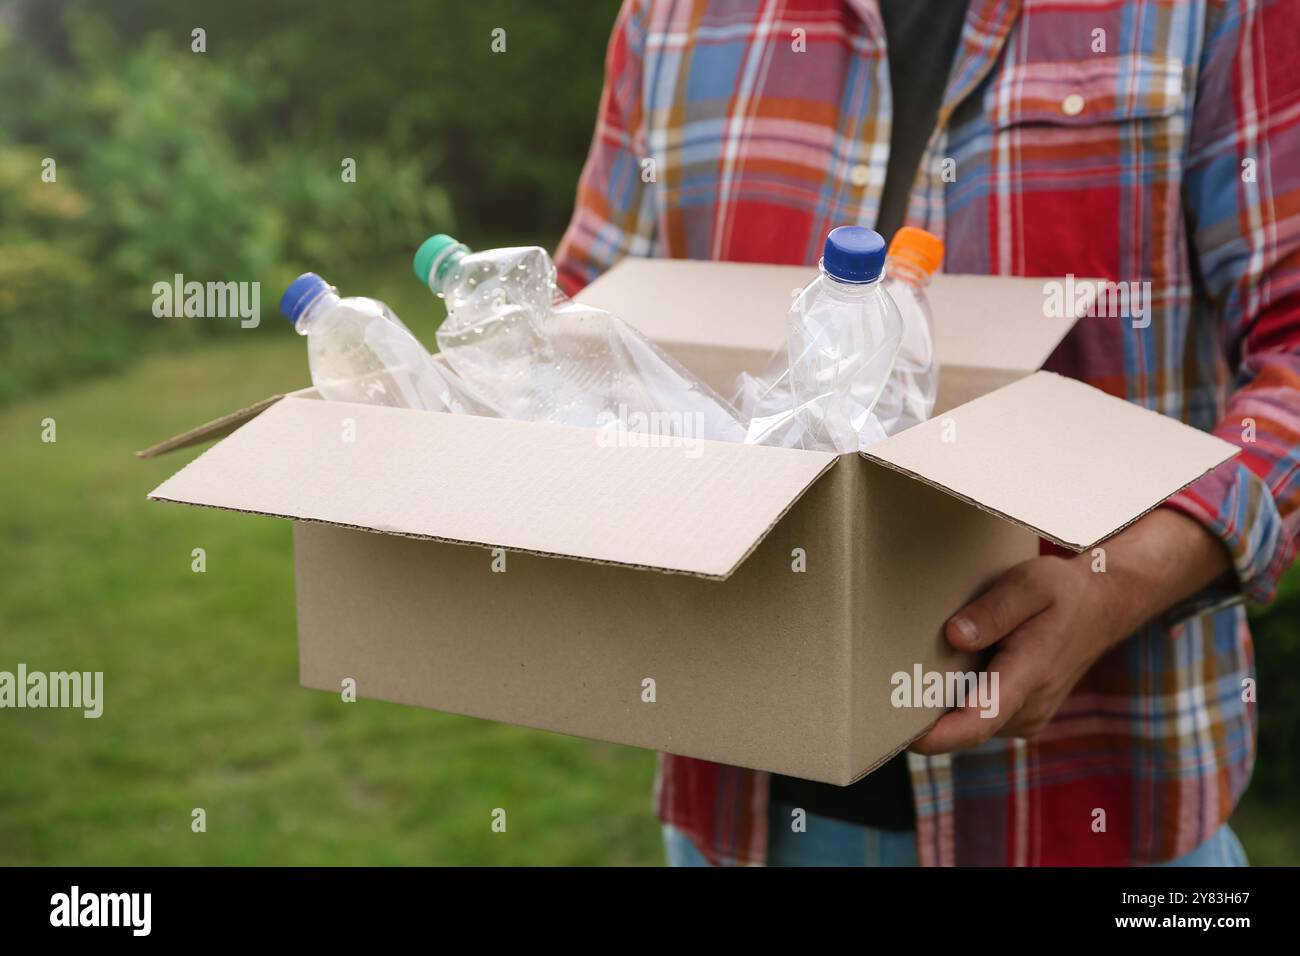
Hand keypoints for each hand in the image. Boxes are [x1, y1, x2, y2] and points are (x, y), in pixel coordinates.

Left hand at [910, 508, 1231, 754]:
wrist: (1102, 605)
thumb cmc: (1063, 592)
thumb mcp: (1030, 584)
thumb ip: (992, 611)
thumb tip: (954, 635)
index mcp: (1029, 674)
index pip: (981, 719)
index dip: (941, 736)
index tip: (908, 738)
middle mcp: (1030, 706)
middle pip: (968, 726)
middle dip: (928, 717)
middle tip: (887, 695)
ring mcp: (1028, 716)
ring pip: (973, 723)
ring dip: (943, 708)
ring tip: (912, 677)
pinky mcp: (1021, 714)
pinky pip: (981, 717)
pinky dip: (959, 701)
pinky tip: (944, 675)